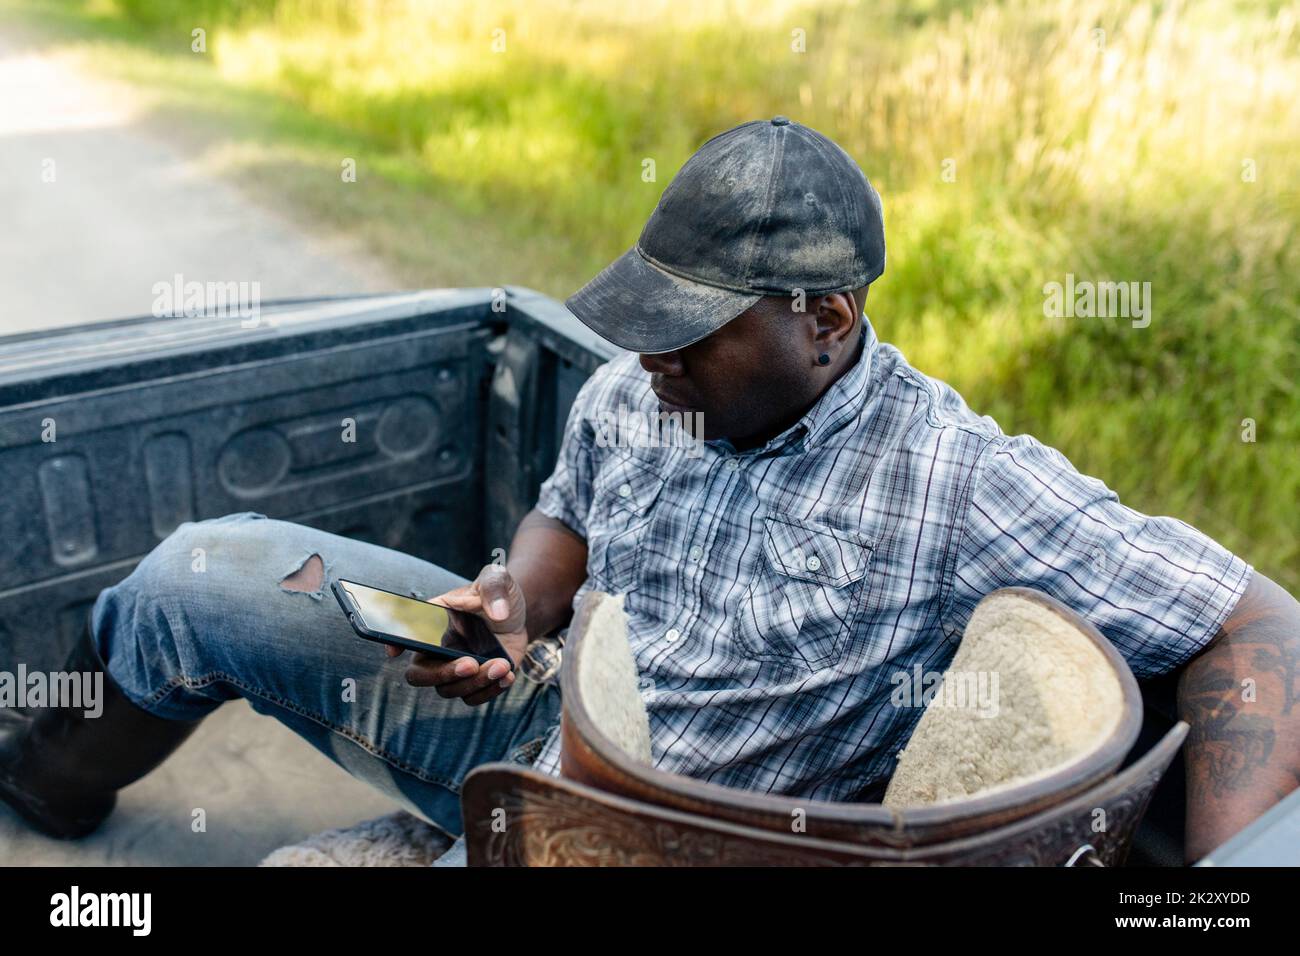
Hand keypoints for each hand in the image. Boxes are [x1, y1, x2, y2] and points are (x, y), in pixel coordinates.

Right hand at [383, 564, 526, 705]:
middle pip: (420, 675)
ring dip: (475, 683)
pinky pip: (474, 697)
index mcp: (434, 623)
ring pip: (450, 690)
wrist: (519, 613)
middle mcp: (439, 649)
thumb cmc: (498, 594)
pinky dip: (490, 691)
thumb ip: (494, 588)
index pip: (406, 635)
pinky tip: (507, 675)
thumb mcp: (497, 579)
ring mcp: (457, 668)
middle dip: (443, 674)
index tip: (394, 652)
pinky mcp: (477, 679)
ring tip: (501, 666)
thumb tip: (498, 614)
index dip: (394, 644)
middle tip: (471, 663)